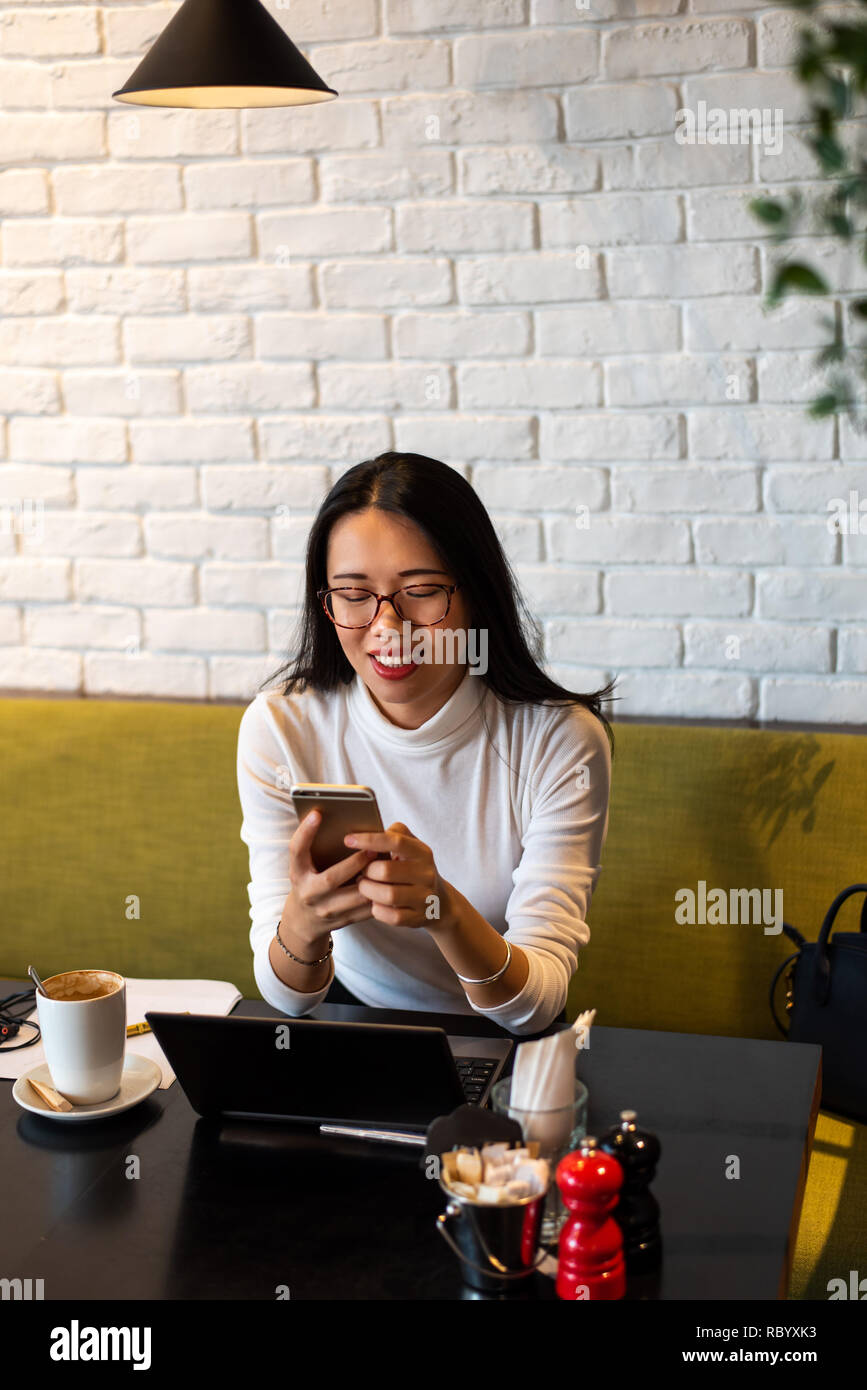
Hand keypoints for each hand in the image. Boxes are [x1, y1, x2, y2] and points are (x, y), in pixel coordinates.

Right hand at [284, 809, 380, 943]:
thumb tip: (338, 817)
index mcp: (297, 874)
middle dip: (355, 863)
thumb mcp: (304, 866)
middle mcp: (309, 893)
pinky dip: (379, 896)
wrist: (303, 921)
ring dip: (373, 880)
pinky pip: (365, 910)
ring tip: (387, 863)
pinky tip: (389, 881)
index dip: (305, 832)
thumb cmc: (309, 882)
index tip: (317, 813)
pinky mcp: (342, 921)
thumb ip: (313, 847)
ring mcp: (326, 910)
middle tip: (373, 847)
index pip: (297, 850)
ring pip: (355, 897)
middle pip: (332, 878)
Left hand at [344, 822, 453, 928]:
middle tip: (361, 872)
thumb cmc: (415, 869)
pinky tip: (375, 904)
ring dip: (368, 891)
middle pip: (386, 871)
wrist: (440, 902)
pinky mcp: (418, 917)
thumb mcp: (412, 847)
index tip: (348, 840)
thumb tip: (370, 830)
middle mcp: (426, 874)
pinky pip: (392, 916)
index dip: (370, 840)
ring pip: (388, 895)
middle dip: (366, 871)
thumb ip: (395, 834)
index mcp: (422, 852)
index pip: (396, 841)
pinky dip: (378, 910)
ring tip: (364, 886)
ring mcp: (424, 897)